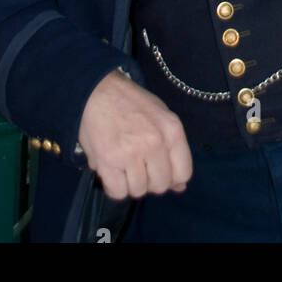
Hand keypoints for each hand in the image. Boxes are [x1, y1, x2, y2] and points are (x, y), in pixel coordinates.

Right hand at [77, 69, 192, 200]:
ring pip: (139, 191)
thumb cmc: (130, 102)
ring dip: (130, 183)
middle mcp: (155, 142)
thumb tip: (180, 187)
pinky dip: (114, 187)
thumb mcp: (160, 117)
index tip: (158, 170)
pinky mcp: (109, 160)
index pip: (183, 173)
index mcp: (172, 130)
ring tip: (122, 164)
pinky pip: (118, 192)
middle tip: (137, 166)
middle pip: (161, 185)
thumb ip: (173, 151)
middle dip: (149, 180)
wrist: (97, 88)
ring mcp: (132, 152)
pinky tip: (111, 171)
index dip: (171, 177)